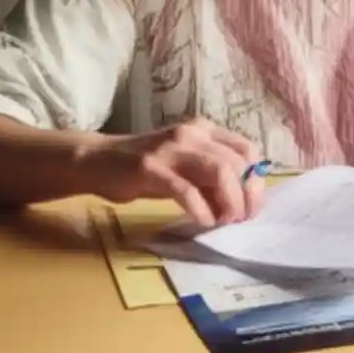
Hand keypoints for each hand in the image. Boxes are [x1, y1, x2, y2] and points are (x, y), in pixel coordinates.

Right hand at [76, 118, 265, 228]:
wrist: (97, 161)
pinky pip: (187, 189)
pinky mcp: (151, 168)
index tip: (253, 206)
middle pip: (237, 162)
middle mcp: (192, 133)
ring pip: (219, 171)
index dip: (256, 180)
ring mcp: (171, 149)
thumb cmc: (145, 168)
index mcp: (205, 130)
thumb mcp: (184, 167)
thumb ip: (211, 178)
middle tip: (241, 220)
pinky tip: (203, 222)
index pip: (247, 149)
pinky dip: (201, 209)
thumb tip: (242, 204)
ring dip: (230, 201)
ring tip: (225, 221)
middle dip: (247, 195)